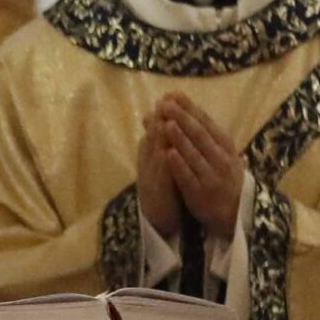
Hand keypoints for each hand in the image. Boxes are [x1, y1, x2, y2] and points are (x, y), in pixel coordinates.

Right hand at [137, 103, 182, 237]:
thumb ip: (164, 145)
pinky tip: (167, 153)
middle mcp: (148, 164)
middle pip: (153, 139)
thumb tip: (165, 123)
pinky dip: (164, 166)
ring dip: (158, 139)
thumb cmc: (164, 191)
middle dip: (160, 119)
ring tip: (164, 120)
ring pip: (154, 156)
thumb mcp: (164, 165)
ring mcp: (151, 179)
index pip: (156, 131)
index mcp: (151, 156)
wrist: (159, 223)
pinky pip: (161, 178)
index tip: (171, 96)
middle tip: (166, 100)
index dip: (162, 114)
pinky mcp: (156, 195)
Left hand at [154, 93, 242, 238]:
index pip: (206, 122)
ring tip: (166, 123)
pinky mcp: (201, 193)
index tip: (173, 94)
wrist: (234, 212)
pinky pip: (189, 177)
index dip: (189, 108)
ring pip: (194, 154)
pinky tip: (168, 154)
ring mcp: (211, 176)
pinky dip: (179, 165)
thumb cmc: (223, 177)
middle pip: (200, 135)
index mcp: (225, 146)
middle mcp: (220, 158)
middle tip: (165, 104)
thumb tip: (181, 110)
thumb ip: (202, 135)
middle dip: (182, 118)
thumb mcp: (220, 153)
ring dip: (180, 138)